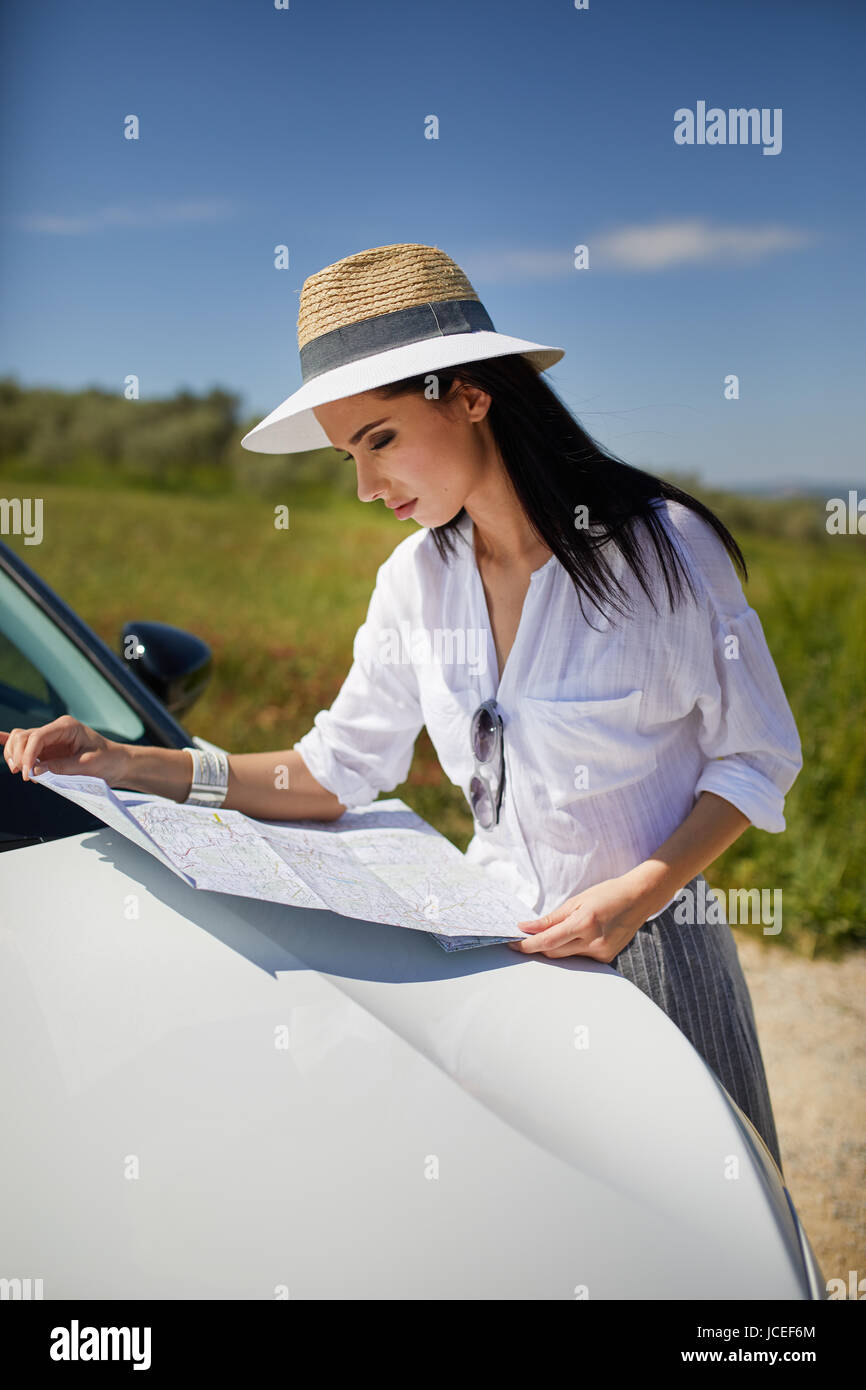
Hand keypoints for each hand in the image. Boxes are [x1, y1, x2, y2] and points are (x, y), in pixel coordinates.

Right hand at [0, 715, 128, 785]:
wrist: (117, 763)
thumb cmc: (107, 760)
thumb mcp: (88, 765)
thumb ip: (62, 767)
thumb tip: (37, 770)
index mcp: (66, 727)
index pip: (37, 736)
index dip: (28, 755)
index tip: (28, 774)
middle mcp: (55, 730)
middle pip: (24, 736)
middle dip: (18, 755)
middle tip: (25, 776)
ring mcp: (50, 739)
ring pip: (20, 740)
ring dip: (15, 755)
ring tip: (21, 772)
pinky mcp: (47, 749)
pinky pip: (25, 743)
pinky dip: (10, 743)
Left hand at [507, 873, 650, 961]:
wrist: (639, 899)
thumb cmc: (607, 894)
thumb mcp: (577, 901)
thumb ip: (551, 918)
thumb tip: (527, 927)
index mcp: (584, 922)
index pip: (547, 941)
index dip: (527, 945)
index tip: (513, 943)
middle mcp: (593, 942)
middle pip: (554, 953)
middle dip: (537, 947)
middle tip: (524, 939)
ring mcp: (601, 952)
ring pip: (566, 956)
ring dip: (555, 947)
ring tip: (552, 934)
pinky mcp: (607, 958)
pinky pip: (580, 957)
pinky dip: (571, 948)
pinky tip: (576, 936)